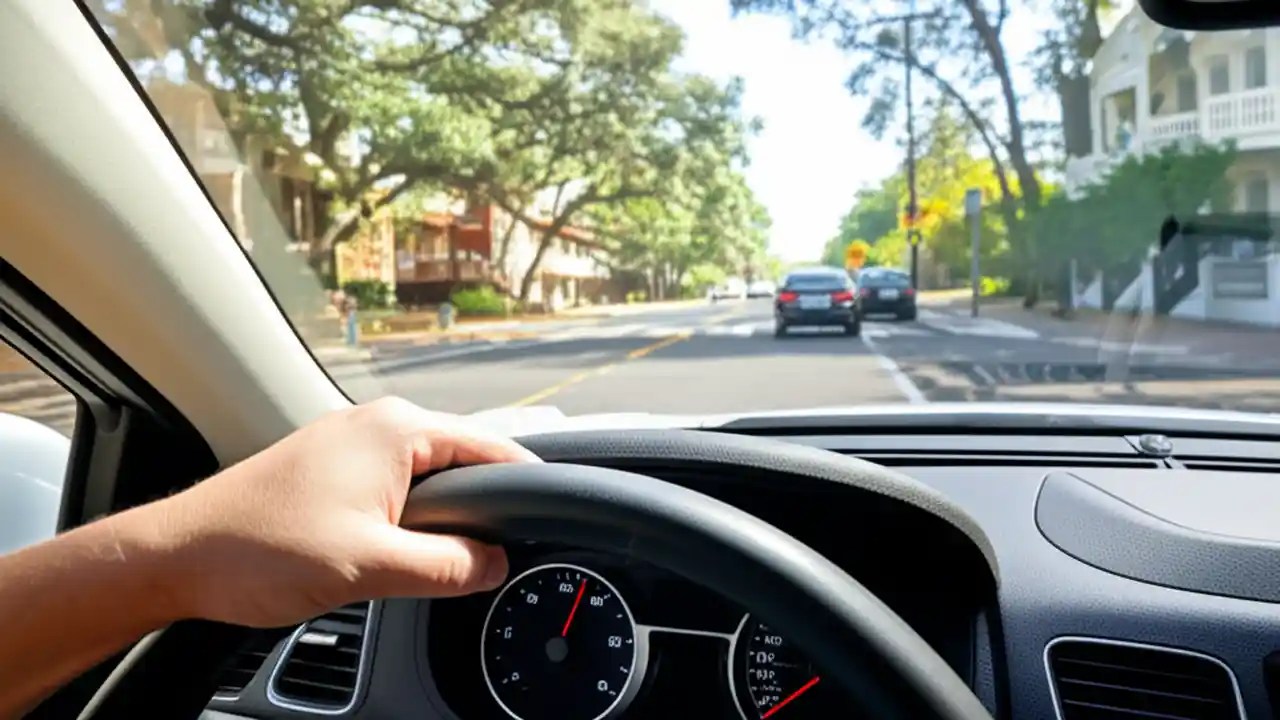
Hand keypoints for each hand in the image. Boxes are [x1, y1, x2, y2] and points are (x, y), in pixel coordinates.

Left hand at [151, 397, 538, 627]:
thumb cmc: (257, 549)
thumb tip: (495, 565)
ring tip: (448, 561)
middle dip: (484, 508)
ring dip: (445, 517)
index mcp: (395, 429)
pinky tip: (407, 552)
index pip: (493, 447)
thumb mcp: (370, 566)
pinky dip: (414, 517)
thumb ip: (447, 566)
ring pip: (429, 476)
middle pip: (465, 460)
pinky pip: (398, 486)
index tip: (551, 519)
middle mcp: (377, 423)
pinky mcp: (333, 468)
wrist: (177, 556)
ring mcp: (352, 443)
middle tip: (496, 557)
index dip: (527, 486)